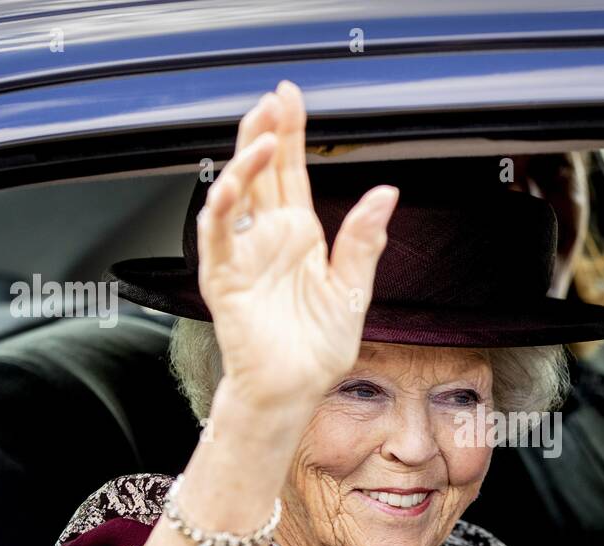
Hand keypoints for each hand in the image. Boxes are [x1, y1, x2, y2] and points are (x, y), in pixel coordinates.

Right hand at [196, 81, 398, 414]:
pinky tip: (232, 184)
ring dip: (244, 161)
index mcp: (301, 236)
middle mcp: (269, 239)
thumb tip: (386, 192)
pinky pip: (216, 236)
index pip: (292, 173)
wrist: (294, 390)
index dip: (290, 134)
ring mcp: (244, 255)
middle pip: (262, 173)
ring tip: (262, 133)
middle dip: (264, 132)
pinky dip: (220, 208)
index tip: (290, 96)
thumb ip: (364, 241)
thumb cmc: (318, 348)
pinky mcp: (225, 278)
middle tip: (272, 98)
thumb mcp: (353, 290)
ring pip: (236, 194)